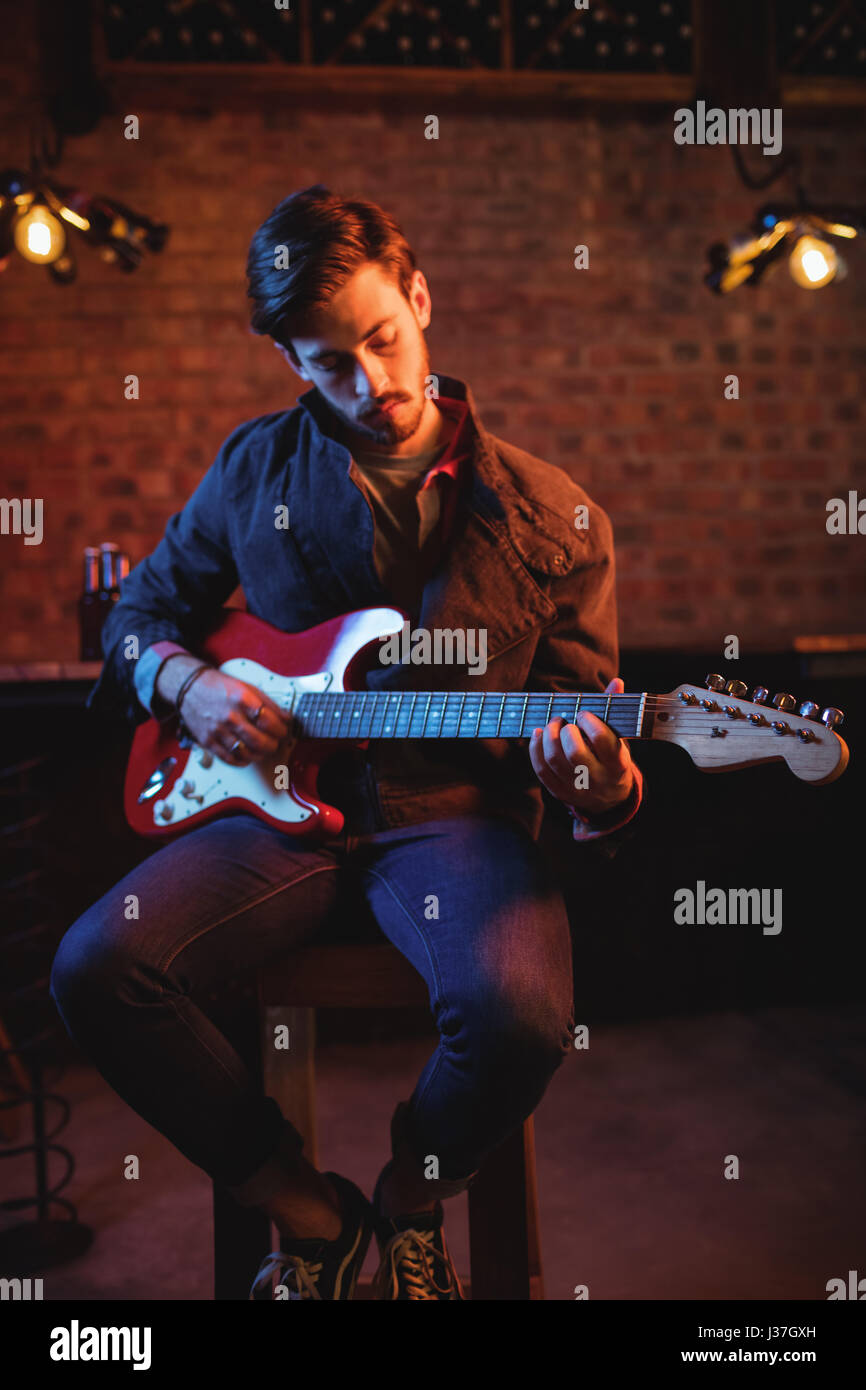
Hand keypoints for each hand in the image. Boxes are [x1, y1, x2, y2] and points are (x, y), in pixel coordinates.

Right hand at [178, 669, 289, 765]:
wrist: (190, 688)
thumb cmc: (219, 687)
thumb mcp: (248, 687)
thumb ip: (268, 703)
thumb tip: (286, 718)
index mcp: (242, 700)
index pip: (269, 721)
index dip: (280, 729)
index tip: (283, 730)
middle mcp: (230, 716)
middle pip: (260, 741)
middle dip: (273, 745)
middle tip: (275, 742)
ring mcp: (218, 730)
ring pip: (246, 753)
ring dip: (260, 755)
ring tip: (263, 750)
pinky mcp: (208, 741)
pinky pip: (229, 758)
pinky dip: (242, 761)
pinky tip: (247, 755)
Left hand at [528, 677, 634, 817]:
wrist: (609, 798)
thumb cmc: (612, 758)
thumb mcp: (619, 739)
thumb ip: (614, 711)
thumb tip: (617, 682)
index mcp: (618, 764)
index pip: (602, 740)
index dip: (589, 722)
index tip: (583, 714)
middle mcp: (598, 779)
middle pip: (575, 753)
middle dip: (565, 731)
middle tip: (564, 721)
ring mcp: (578, 789)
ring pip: (554, 761)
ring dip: (548, 736)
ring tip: (551, 725)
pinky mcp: (560, 793)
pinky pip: (542, 771)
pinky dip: (535, 749)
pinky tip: (538, 734)